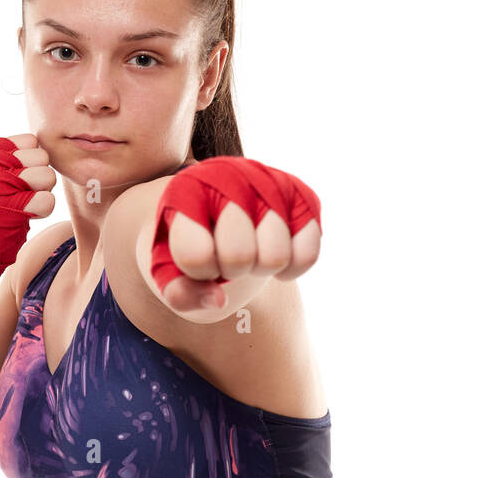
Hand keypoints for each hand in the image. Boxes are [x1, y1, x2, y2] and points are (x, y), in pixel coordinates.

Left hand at [148, 157, 321, 313]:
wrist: (216, 208)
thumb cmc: (190, 243)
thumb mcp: (170, 270)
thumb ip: (179, 293)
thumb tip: (218, 300)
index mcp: (186, 191)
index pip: (196, 255)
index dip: (199, 272)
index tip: (198, 258)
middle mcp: (229, 177)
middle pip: (239, 257)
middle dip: (230, 270)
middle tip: (224, 255)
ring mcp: (269, 182)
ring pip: (276, 258)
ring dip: (260, 269)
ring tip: (248, 250)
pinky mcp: (302, 196)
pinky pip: (307, 255)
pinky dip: (291, 268)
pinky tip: (272, 254)